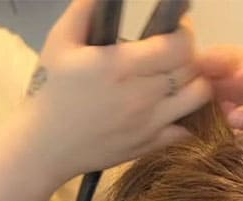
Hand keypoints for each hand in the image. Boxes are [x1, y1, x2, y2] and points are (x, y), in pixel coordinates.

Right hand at [22, 0, 212, 185]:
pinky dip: (186, 116)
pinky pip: (186, 128)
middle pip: (192, 68)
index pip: (179, 46)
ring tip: (177, 78)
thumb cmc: (51, 90)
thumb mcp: (61, 41)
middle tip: (174, 52)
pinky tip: (171, 107)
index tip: (174, 27)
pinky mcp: (150, 146)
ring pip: (198, 98)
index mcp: (122, 65)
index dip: (184, 32)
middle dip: (189, 54)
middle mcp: (142, 95)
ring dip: (194, 83)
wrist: (45, 146)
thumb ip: (85, 10)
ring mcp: (150, 124)